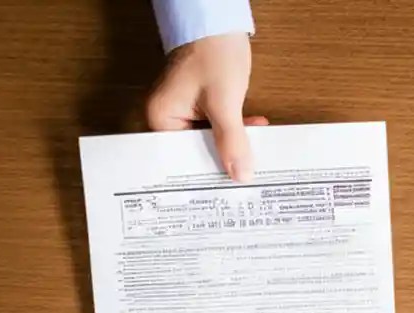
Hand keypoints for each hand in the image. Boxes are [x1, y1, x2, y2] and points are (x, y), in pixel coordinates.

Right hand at [145, 33, 267, 181]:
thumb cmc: (213, 53)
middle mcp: (167, 117)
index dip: (203, 173)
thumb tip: (240, 174)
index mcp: (161, 118)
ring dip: (231, 146)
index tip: (225, 189)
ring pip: (208, 140)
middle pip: (194, 152)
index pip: (179, 159)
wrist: (219, 21)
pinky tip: (253, 136)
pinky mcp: (200, 105)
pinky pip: (215, 127)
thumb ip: (232, 139)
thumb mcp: (225, 102)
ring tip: (253, 162)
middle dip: (220, 160)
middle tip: (244, 180)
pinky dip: (234, 132)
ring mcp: (184, 111)